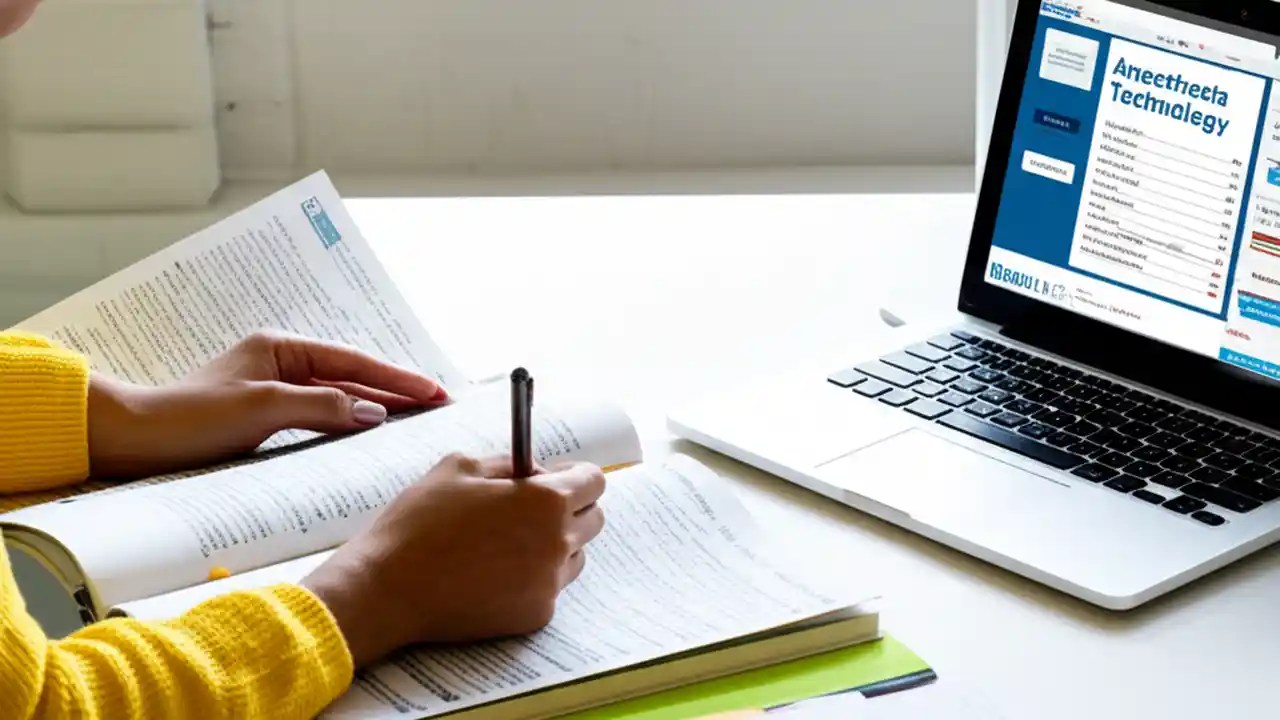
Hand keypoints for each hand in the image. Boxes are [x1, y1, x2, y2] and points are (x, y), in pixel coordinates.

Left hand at [87, 331, 448, 478]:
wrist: (133, 440)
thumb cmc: (187, 417)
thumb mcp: (260, 408)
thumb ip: (321, 407)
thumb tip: (371, 411)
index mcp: (280, 348)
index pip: (354, 362)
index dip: (398, 378)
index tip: (434, 391)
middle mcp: (280, 364)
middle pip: (352, 377)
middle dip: (395, 390)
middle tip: (439, 404)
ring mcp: (273, 390)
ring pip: (338, 398)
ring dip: (375, 408)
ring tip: (416, 418)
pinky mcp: (263, 418)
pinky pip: (319, 418)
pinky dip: (347, 424)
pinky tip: (368, 434)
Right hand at [302, 454, 605, 666]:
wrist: (387, 590)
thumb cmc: (418, 524)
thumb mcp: (459, 468)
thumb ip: (507, 464)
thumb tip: (533, 470)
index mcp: (545, 500)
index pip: (594, 481)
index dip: (574, 475)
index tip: (555, 478)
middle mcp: (558, 542)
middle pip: (593, 519)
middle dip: (569, 509)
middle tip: (529, 509)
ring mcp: (549, 583)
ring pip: (573, 555)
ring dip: (553, 545)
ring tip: (505, 544)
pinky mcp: (536, 616)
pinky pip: (549, 587)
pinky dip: (531, 578)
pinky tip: (493, 573)